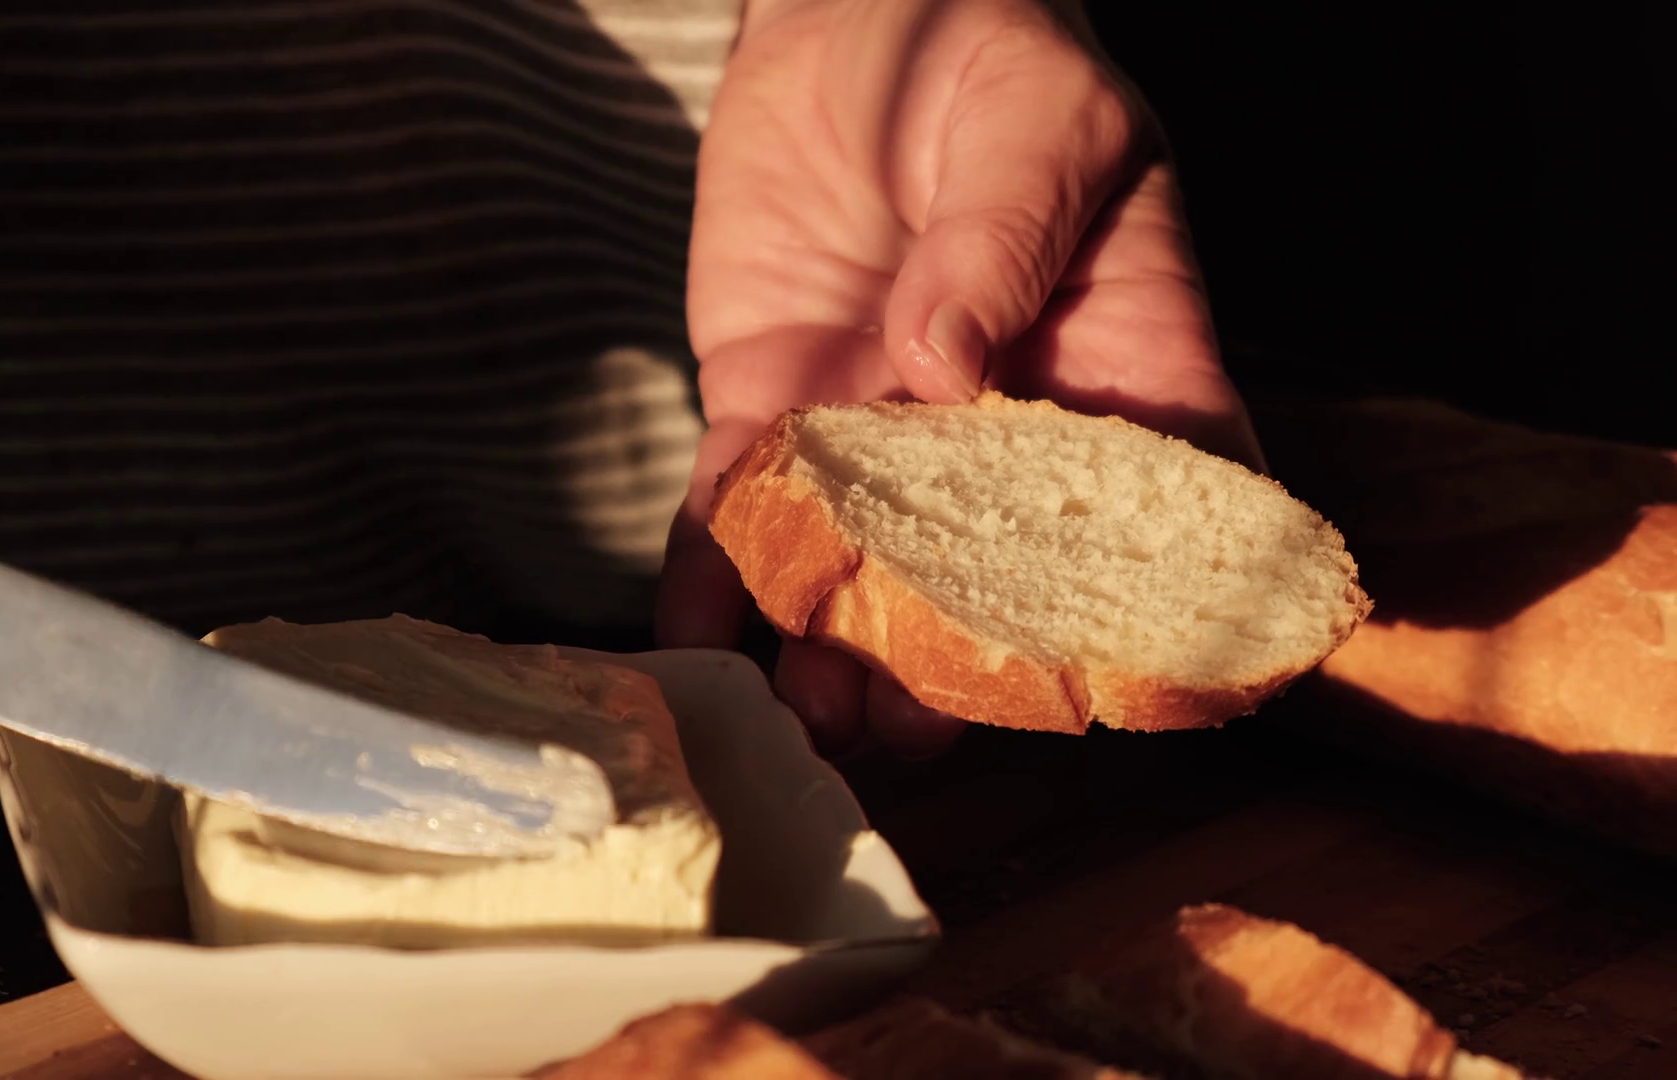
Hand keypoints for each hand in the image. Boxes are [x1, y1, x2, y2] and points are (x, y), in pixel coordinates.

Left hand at [656, 0, 1261, 756]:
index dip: (1155, 598)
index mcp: (1114, 364)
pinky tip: (694, 641)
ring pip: (859, 559)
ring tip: (810, 715)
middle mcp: (998, 423)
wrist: (850, 14)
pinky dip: (710, 571)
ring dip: (832, 643)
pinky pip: (736, 500)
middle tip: (918, 723)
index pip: (1158, 503)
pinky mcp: (770, 403)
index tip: (1126, 684)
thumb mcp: (1035, 126)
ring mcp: (877, 424)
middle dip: (954, 656)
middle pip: (990, 568)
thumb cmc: (990, 51)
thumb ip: (1002, 240)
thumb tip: (945, 366)